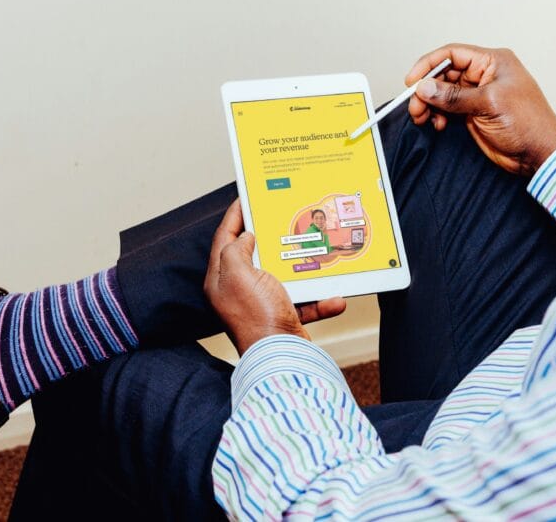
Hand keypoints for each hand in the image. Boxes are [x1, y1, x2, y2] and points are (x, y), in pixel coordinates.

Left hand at [204, 200, 346, 354]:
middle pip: (252, 254)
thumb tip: (246, 238)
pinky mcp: (282, 317)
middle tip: (280, 215)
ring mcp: (261, 304)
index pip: (224, 238)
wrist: (281, 359)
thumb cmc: (257, 317)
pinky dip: (319, 300)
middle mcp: (238, 291)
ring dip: (301, 268)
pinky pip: (304, 301)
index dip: (235, 215)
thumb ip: (236, 250)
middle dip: (269, 236)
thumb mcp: (239, 274)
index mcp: (221, 279)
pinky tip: (334, 297)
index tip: (246, 197)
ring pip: (282, 276)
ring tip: (313, 250)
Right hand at [406, 43, 555, 175]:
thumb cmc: (528, 123)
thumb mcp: (488, 104)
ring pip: (443, 93)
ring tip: (422, 117)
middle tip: (415, 106)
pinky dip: (438, 115)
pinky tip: (437, 124)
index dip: (429, 65)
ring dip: (429, 104)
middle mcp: (484, 75)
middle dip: (427, 89)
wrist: (539, 153)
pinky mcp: (474, 113)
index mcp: (492, 62)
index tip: (412, 81)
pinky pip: (448, 108)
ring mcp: (478, 94)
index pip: (453, 54)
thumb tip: (425, 88)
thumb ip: (454, 96)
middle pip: (444, 74)